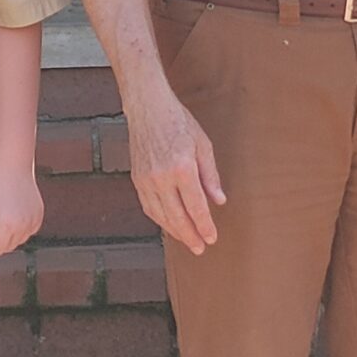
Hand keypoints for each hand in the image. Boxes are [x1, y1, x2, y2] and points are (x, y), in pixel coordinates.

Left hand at [0, 162, 45, 255]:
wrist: (13, 166)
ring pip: (19, 241)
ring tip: (5, 212)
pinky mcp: (39, 216)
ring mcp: (33, 221)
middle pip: (8, 248)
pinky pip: (28, 231)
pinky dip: (21, 226)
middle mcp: (22, 226)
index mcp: (6, 226)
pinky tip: (15, 210)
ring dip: (11, 233)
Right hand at [126, 88, 225, 253]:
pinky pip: (149, 207)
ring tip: (188, 241)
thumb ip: (210, 176)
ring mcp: (146, 180)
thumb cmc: (179, 122)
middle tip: (200, 248)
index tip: (212, 238)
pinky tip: (170, 225)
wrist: (148, 108)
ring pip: (161, 215)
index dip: (204, 225)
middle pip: (177, 216)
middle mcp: (162, 177)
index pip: (196, 206)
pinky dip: (160, 219)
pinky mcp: (137, 179)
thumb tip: (219, 201)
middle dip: (190, 235)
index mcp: (182, 168)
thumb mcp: (203, 145)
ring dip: (175, 231)